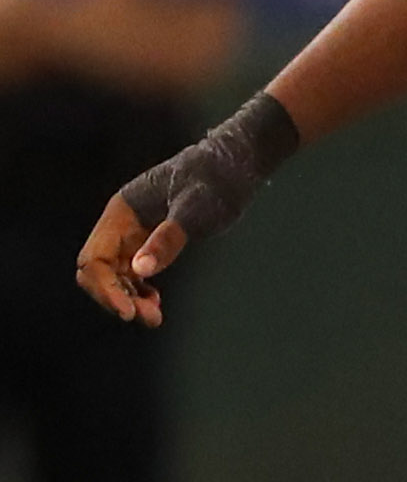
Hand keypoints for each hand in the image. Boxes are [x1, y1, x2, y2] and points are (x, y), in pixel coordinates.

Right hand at [74, 91, 299, 326]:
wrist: (236, 163)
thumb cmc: (217, 181)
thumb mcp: (196, 210)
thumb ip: (169, 238)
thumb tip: (140, 271)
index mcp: (122, 213)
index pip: (94, 259)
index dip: (105, 288)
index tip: (129, 312)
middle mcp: (121, 223)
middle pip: (98, 270)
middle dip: (116, 297)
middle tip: (148, 318)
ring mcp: (134, 232)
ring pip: (116, 274)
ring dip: (129, 297)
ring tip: (155, 318)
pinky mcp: (151, 239)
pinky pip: (133, 272)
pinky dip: (140, 290)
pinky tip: (157, 303)